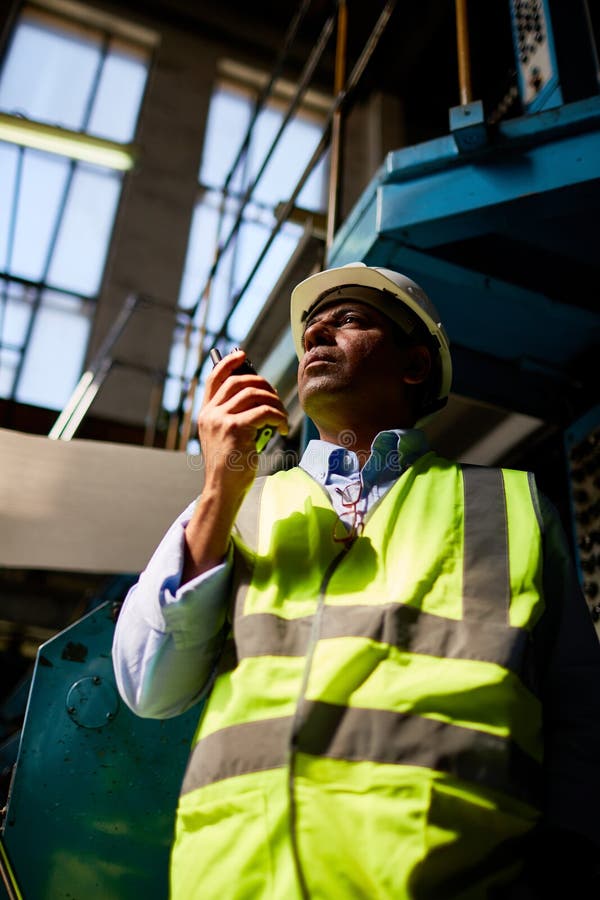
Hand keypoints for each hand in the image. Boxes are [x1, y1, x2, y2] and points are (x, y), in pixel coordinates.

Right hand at [198, 348, 287, 495]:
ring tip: (281, 416)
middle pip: (239, 382)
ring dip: (274, 402)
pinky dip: (278, 417)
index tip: (243, 355)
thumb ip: (233, 416)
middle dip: (263, 384)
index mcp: (206, 413)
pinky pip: (265, 411)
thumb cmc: (229, 466)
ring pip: (254, 394)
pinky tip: (282, 428)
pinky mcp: (235, 428)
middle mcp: (210, 413)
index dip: (228, 363)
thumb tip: (259, 397)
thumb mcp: (225, 437)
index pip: (213, 378)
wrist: (223, 489)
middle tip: (275, 398)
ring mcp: (221, 419)